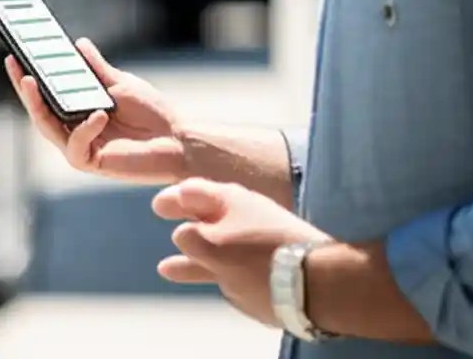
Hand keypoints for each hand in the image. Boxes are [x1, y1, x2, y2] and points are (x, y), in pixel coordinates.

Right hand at [6, 38, 187, 184]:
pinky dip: (84, 129)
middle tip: (16, 65)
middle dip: (24, 88)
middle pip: (40, 110)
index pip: (46, 93)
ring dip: (37, 105)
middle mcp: (74, 129)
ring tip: (31, 81)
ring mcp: (82, 147)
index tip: (15, 54)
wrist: (179, 140)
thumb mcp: (121, 84)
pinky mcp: (92, 162)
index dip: (28, 76)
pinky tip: (99, 113)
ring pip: (48, 128)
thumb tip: (78, 44)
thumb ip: (97, 69)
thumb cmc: (152, 113)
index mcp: (78, 110)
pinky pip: (76, 147)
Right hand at [153, 178, 330, 325]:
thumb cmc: (259, 257)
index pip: (193, 190)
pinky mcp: (254, 268)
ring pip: (210, 242)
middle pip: (203, 211)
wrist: (314, 282)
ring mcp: (248, 243)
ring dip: (189, 248)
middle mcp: (239, 216)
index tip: (158, 204)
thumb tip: (181, 234)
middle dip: (182, 211)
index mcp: (230, 200)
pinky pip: (221, 265)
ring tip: (167, 266)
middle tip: (160, 207)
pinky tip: (179, 274)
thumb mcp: (213, 245)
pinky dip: (200, 269)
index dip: (174, 195)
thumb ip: (190, 237)